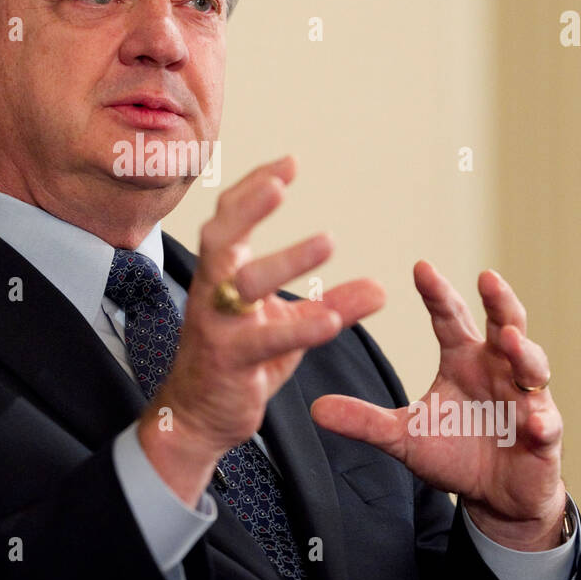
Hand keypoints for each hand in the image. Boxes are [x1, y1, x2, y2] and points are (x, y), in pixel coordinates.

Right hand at [140, 155, 386, 504]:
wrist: (201, 416)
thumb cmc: (241, 361)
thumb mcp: (290, 327)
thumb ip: (333, 305)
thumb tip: (379, 288)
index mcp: (223, 273)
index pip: (230, 217)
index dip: (255, 187)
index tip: (290, 163)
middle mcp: (212, 292)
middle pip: (221, 237)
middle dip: (248, 207)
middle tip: (281, 184)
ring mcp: (217, 325)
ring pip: (243, 284)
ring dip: (284, 261)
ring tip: (328, 241)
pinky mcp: (229, 360)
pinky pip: (263, 340)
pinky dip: (297, 328)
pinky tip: (331, 320)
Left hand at [310, 261, 566, 550]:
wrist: (495, 495)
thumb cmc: (456, 452)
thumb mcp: (404, 436)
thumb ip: (365, 420)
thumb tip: (314, 409)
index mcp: (464, 360)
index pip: (450, 317)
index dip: (438, 293)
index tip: (420, 266)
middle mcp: (499, 370)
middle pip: (505, 324)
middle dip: (499, 301)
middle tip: (487, 277)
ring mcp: (527, 399)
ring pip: (532, 366)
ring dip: (523, 352)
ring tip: (508, 340)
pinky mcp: (544, 435)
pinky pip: (547, 425)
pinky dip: (543, 421)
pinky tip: (536, 423)